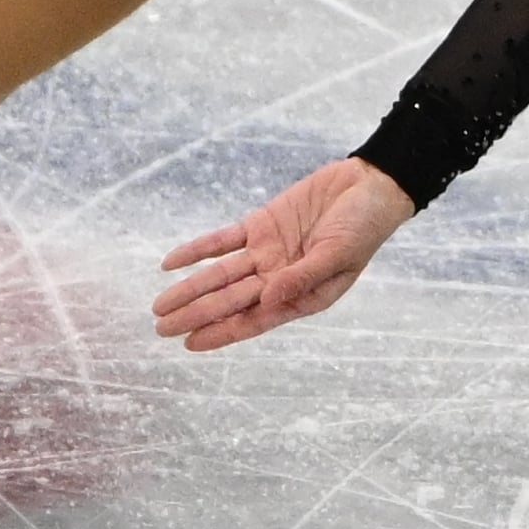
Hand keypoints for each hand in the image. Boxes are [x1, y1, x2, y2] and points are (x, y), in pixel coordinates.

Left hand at [153, 157, 416, 352]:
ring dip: (191, 288)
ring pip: (221, 274)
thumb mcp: (338, 256)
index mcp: (303, 295)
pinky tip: (170, 263)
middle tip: (161, 328)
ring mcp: (268, 252)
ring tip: (159, 305)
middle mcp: (280, 279)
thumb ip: (302, 278)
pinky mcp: (261, 225)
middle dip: (196, 314)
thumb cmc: (364, 227)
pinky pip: (222, 241)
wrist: (370, 185)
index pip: (255, 319)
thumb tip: (266, 301)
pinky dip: (197, 251)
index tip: (191, 343)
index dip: (223, 332)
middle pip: (231, 300)